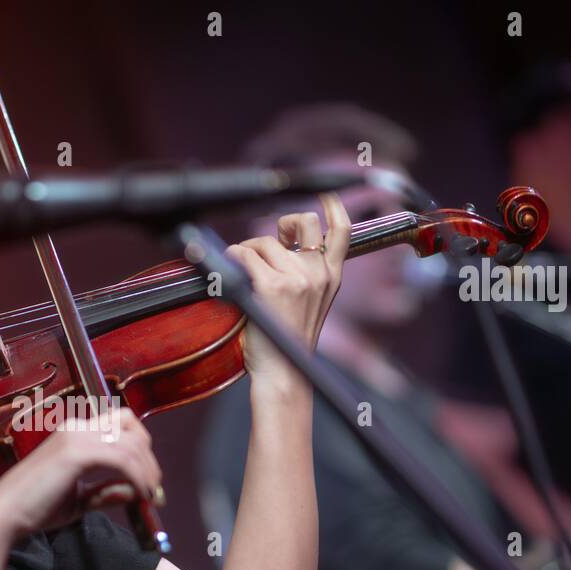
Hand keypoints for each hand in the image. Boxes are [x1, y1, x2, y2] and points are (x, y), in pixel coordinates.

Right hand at [0, 408, 161, 538]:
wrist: (4, 514)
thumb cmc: (33, 509)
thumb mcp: (77, 500)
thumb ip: (104, 493)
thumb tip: (132, 492)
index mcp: (73, 433)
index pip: (119, 422)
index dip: (140, 445)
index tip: (148, 476)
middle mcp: (75, 428)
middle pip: (130, 425)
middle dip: (149, 456)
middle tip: (154, 487)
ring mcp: (75, 438)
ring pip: (130, 443)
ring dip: (147, 470)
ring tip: (151, 496)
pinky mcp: (76, 453)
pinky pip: (121, 459)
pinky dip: (137, 477)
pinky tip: (140, 494)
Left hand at [227, 192, 350, 388]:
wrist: (283, 375)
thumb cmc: (288, 344)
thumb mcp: (311, 305)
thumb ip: (307, 276)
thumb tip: (281, 246)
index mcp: (332, 278)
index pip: (342, 229)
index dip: (333, 206)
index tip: (324, 194)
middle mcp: (319, 273)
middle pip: (303, 221)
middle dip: (281, 225)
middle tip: (266, 245)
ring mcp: (297, 278)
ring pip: (264, 241)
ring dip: (246, 252)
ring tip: (242, 276)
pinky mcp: (271, 286)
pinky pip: (244, 255)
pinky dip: (232, 259)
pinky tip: (228, 275)